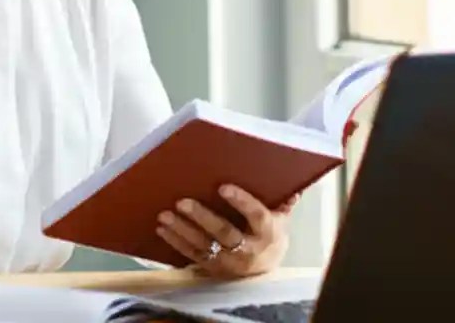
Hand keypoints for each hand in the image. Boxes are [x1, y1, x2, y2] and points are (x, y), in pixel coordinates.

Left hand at [155, 184, 297, 277]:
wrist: (264, 272)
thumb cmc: (269, 235)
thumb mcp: (280, 219)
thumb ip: (282, 201)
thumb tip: (292, 183)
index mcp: (268, 233)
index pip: (256, 216)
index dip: (241, 202)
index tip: (223, 187)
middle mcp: (248, 250)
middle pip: (224, 233)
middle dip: (202, 218)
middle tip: (182, 202)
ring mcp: (229, 262)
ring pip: (204, 246)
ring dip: (182, 230)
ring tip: (164, 215)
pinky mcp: (213, 269)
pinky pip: (192, 256)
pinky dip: (176, 242)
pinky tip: (162, 229)